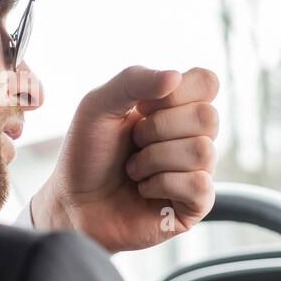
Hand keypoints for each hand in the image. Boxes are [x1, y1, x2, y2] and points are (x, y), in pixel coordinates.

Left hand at [29, 65, 218, 252]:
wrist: (73, 203)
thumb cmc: (87, 153)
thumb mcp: (97, 105)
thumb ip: (133, 80)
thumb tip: (175, 76)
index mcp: (175, 106)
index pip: (206, 82)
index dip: (175, 93)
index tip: (141, 107)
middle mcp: (192, 135)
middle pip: (207, 117)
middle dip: (158, 129)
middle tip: (134, 142)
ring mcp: (197, 170)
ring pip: (203, 151)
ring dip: (154, 160)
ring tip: (133, 169)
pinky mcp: (196, 203)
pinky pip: (199, 185)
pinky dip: (161, 185)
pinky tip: (144, 190)